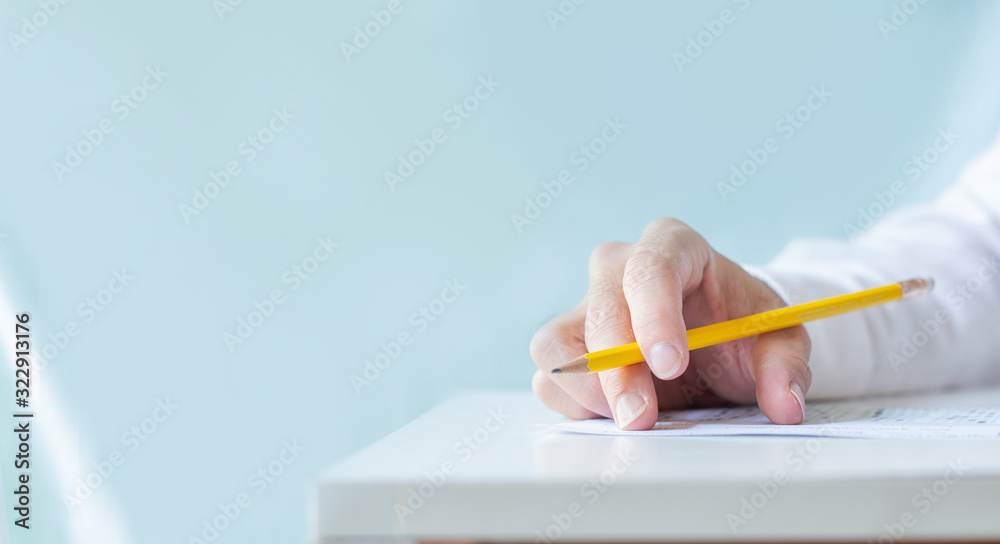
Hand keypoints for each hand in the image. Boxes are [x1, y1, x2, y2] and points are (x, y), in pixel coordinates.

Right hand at [530, 218, 810, 429]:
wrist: (716, 337)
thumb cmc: (740, 324)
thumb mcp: (778, 337)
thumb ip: (785, 366)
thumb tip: (784, 405)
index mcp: (673, 247)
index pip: (650, 267)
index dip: (654, 315)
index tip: (669, 364)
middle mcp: (618, 268)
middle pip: (600, 310)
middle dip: (617, 369)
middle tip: (643, 416)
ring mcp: (586, 306)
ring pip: (556, 344)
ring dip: (585, 389)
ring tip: (628, 417)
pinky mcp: (568, 347)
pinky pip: (548, 377)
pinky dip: (574, 404)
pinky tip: (613, 416)